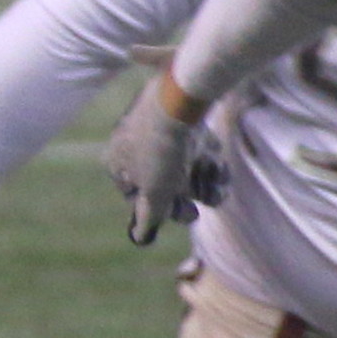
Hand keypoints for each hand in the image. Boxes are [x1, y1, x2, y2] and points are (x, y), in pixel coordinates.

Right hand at [104, 70, 223, 246]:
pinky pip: (196, 146)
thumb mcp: (155, 192)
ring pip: (184, 165)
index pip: (137, 196)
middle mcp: (131, 143)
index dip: (164, 208)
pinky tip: (219, 161)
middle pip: (164, 181)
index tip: (187, 213)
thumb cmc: (162, 151)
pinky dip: (209, 157)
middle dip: (189, 193)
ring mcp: (155, 128)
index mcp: (117, 161)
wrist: (180, 101)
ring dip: (205, 178)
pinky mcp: (180, 117)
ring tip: (218, 179)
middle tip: (207, 200)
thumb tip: (140, 236)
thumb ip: (148, 215)